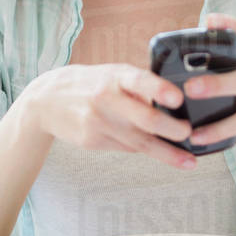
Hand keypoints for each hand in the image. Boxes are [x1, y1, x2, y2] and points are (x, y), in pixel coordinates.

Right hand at [23, 62, 197, 168]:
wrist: (45, 101)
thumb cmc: (91, 84)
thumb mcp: (112, 74)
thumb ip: (139, 87)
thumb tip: (175, 107)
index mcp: (115, 76)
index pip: (139, 80)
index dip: (159, 89)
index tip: (178, 99)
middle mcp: (106, 98)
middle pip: (146, 119)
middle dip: (173, 130)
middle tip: (190, 134)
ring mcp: (98, 122)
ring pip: (139, 142)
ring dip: (167, 153)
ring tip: (188, 161)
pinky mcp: (92, 141)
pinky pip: (126, 148)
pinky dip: (143, 149)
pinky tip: (159, 152)